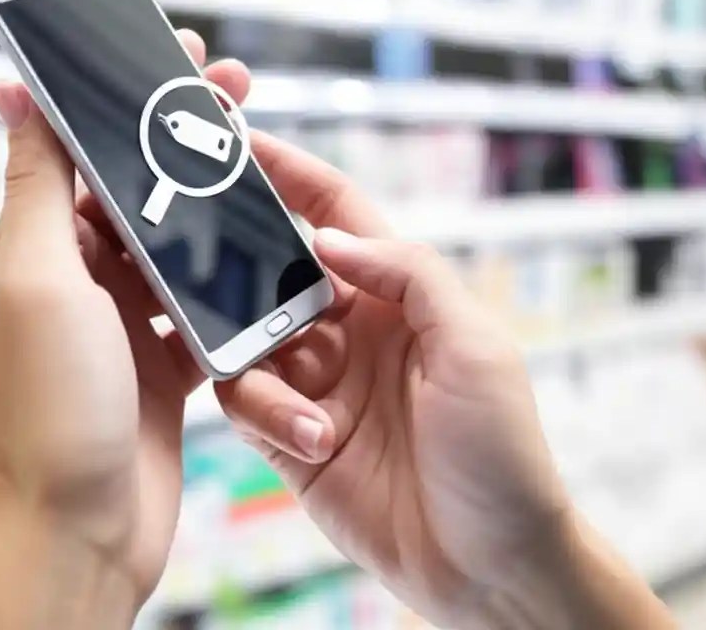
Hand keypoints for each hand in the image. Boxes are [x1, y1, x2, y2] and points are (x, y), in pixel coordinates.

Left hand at [0, 31, 251, 626]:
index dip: (126, 99)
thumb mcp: (40, 282)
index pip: (80, 150)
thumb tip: (15, 93)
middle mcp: (76, 283)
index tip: (176, 61)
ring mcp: (121, 326)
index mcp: (38, 251)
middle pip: (136, 190)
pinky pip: (203, 311)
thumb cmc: (53, 413)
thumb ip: (36, 187)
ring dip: (212, 209)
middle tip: (233, 95)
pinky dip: (231, 286)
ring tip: (259, 167)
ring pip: (175, 247)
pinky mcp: (162, 367)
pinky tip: (267, 260)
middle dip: (181, 140)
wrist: (82, 530)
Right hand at [215, 120, 672, 625]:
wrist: (488, 564)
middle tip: (204, 259)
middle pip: (273, 273)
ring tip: (312, 408)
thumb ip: (407, 275)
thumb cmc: (501, 450)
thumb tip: (327, 238)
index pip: (333, 217)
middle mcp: (349, 331)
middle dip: (241, 267)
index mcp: (397, 296)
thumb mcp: (473, 346)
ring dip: (264, 365)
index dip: (290, 175)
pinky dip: (268, 413)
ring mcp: (316, 385)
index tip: (240, 141)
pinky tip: (312, 438)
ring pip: (246, 341)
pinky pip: (246, 404)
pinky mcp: (290, 438)